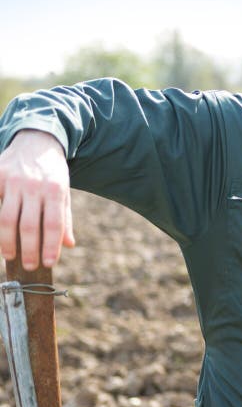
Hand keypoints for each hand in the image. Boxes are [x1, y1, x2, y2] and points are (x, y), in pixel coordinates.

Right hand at [0, 130, 74, 268]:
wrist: (37, 140)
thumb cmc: (52, 172)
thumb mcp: (64, 192)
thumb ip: (65, 218)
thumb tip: (69, 245)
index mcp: (55, 190)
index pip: (54, 224)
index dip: (51, 246)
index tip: (49, 264)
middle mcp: (33, 186)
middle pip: (28, 225)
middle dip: (29, 249)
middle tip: (29, 266)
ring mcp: (12, 180)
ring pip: (6, 218)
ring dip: (7, 241)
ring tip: (10, 256)